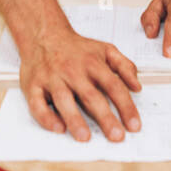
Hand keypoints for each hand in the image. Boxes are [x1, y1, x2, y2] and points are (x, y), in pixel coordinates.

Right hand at [20, 29, 142, 141]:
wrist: (44, 34)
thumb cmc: (76, 48)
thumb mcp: (105, 49)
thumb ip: (124, 66)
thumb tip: (137, 86)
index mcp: (92, 63)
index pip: (113, 86)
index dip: (125, 106)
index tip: (133, 125)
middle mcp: (72, 71)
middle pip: (91, 96)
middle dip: (105, 117)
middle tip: (116, 136)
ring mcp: (52, 78)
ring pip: (64, 100)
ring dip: (74, 119)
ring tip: (85, 137)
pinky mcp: (33, 85)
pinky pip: (37, 104)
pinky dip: (46, 117)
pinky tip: (58, 128)